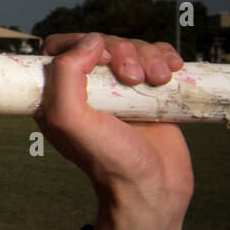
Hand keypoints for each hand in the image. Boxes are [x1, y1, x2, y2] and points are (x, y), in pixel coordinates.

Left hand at [34, 32, 192, 229]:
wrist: (153, 188)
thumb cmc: (108, 160)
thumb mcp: (70, 120)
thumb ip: (65, 76)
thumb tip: (91, 41)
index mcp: (57, 95)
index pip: (59, 48)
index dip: (80, 43)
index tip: (102, 60)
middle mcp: (86, 90)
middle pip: (100, 44)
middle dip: (122, 51)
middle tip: (134, 79)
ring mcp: (119, 90)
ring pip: (130, 48)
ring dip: (148, 56)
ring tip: (158, 80)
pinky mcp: (148, 93)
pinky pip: (155, 57)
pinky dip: (165, 57)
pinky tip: (172, 71)